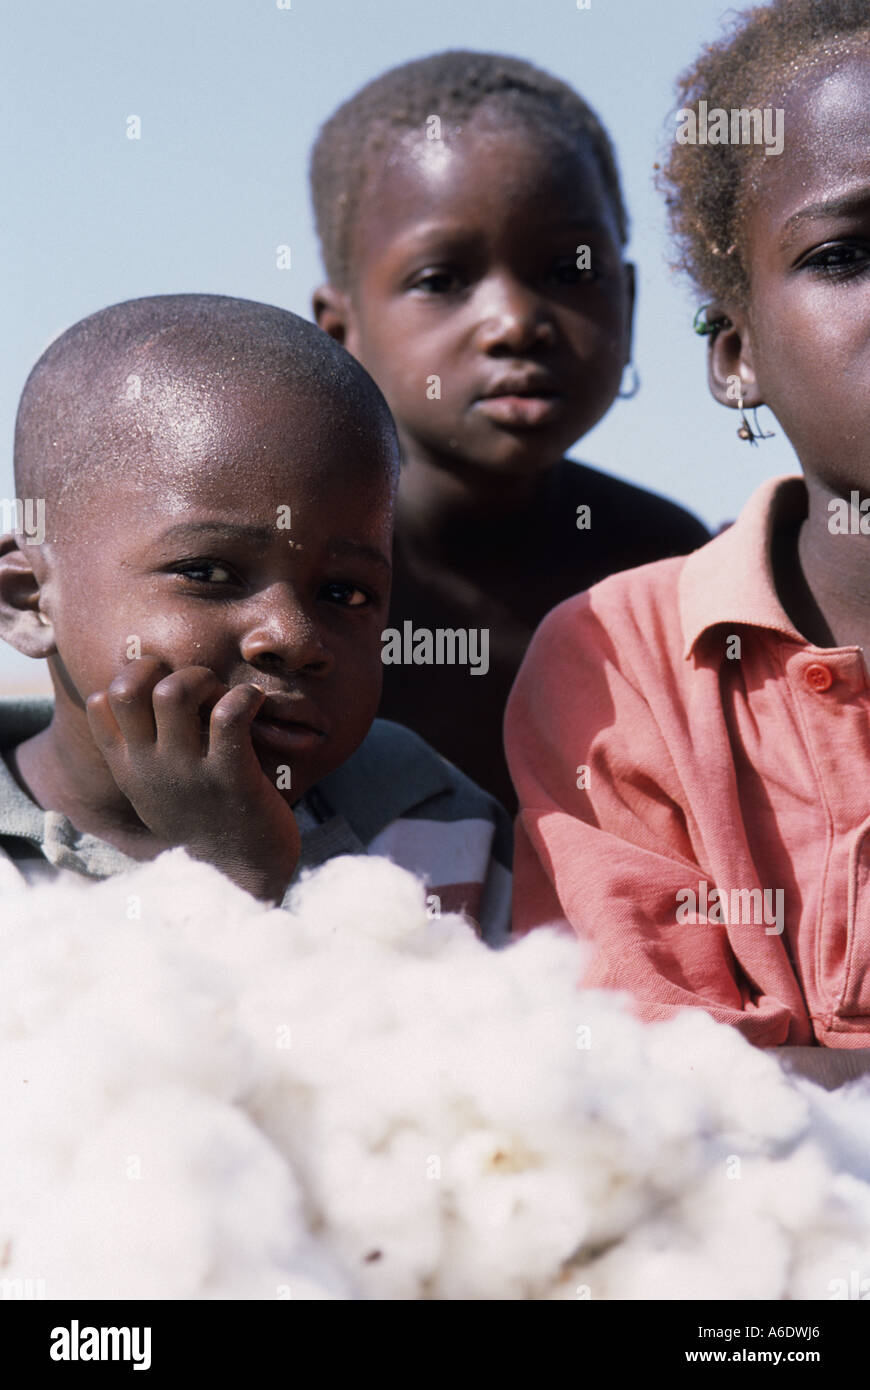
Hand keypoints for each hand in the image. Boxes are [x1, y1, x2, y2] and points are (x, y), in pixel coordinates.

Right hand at [86, 658, 300, 901]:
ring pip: (175, 693)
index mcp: (128, 767)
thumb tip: (150, 694)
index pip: (101, 702)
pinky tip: (256, 702)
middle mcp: (150, 767)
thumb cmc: (204, 819)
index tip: (165, 685)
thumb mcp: (156, 790)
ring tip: (223, 694)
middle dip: (164, 669)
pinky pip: (229, 714)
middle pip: (130, 688)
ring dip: (203, 678)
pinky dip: (245, 696)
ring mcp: (188, 772)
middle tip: (195, 685)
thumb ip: (144, 750)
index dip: (133, 677)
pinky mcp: (231, 776)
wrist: (239, 876)